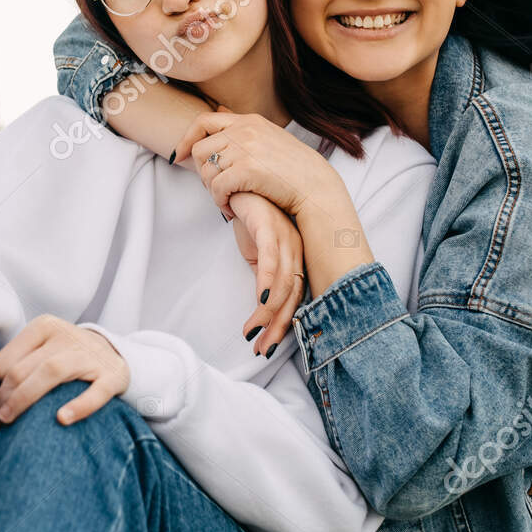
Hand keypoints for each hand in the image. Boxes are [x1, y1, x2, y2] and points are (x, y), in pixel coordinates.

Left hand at [0, 315, 127, 432]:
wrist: (115, 353)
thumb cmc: (66, 356)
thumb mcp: (40, 349)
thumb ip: (12, 361)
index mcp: (44, 327)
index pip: (8, 359)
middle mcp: (66, 336)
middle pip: (24, 368)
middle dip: (2, 398)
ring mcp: (90, 354)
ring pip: (51, 372)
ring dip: (25, 399)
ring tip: (8, 420)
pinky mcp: (113, 374)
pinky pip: (96, 392)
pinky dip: (79, 405)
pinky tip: (62, 419)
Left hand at [174, 111, 339, 218]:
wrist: (317, 187)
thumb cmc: (296, 170)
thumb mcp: (270, 139)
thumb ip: (246, 133)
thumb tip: (220, 122)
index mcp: (249, 121)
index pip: (204, 121)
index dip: (186, 138)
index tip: (178, 155)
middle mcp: (244, 130)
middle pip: (200, 149)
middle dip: (202, 173)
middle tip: (215, 189)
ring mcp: (245, 149)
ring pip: (206, 171)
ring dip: (212, 191)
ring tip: (227, 201)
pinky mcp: (246, 170)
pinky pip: (216, 188)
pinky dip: (220, 202)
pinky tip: (231, 209)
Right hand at [227, 192, 306, 354]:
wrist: (236, 181)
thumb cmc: (248, 216)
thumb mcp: (256, 251)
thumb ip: (263, 274)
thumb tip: (262, 305)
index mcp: (294, 257)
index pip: (293, 298)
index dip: (282, 325)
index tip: (266, 347)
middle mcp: (295, 249)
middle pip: (292, 297)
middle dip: (278, 327)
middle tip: (262, 350)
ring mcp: (285, 237)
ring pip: (283, 285)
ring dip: (268, 314)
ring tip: (252, 334)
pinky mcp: (270, 226)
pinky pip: (271, 261)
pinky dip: (267, 284)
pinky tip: (260, 303)